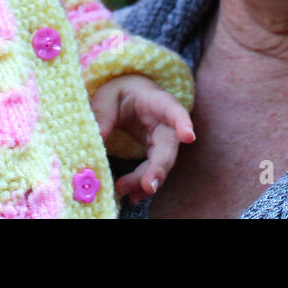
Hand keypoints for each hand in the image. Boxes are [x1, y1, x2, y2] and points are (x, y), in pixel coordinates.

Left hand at [91, 74, 194, 204]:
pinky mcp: (155, 154)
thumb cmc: (121, 92)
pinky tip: (133, 195)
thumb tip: (98, 137)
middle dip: (160, 167)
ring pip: (161, 163)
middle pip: (168, 146)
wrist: (128, 97)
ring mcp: (161, 140)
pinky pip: (153, 171)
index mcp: (156, 101)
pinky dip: (143, 184)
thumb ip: (103, 112)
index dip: (182, 123)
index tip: (188, 136)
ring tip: (127, 191)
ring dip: (146, 180)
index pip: (173, 110)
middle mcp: (165, 123)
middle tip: (149, 186)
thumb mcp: (107, 94)